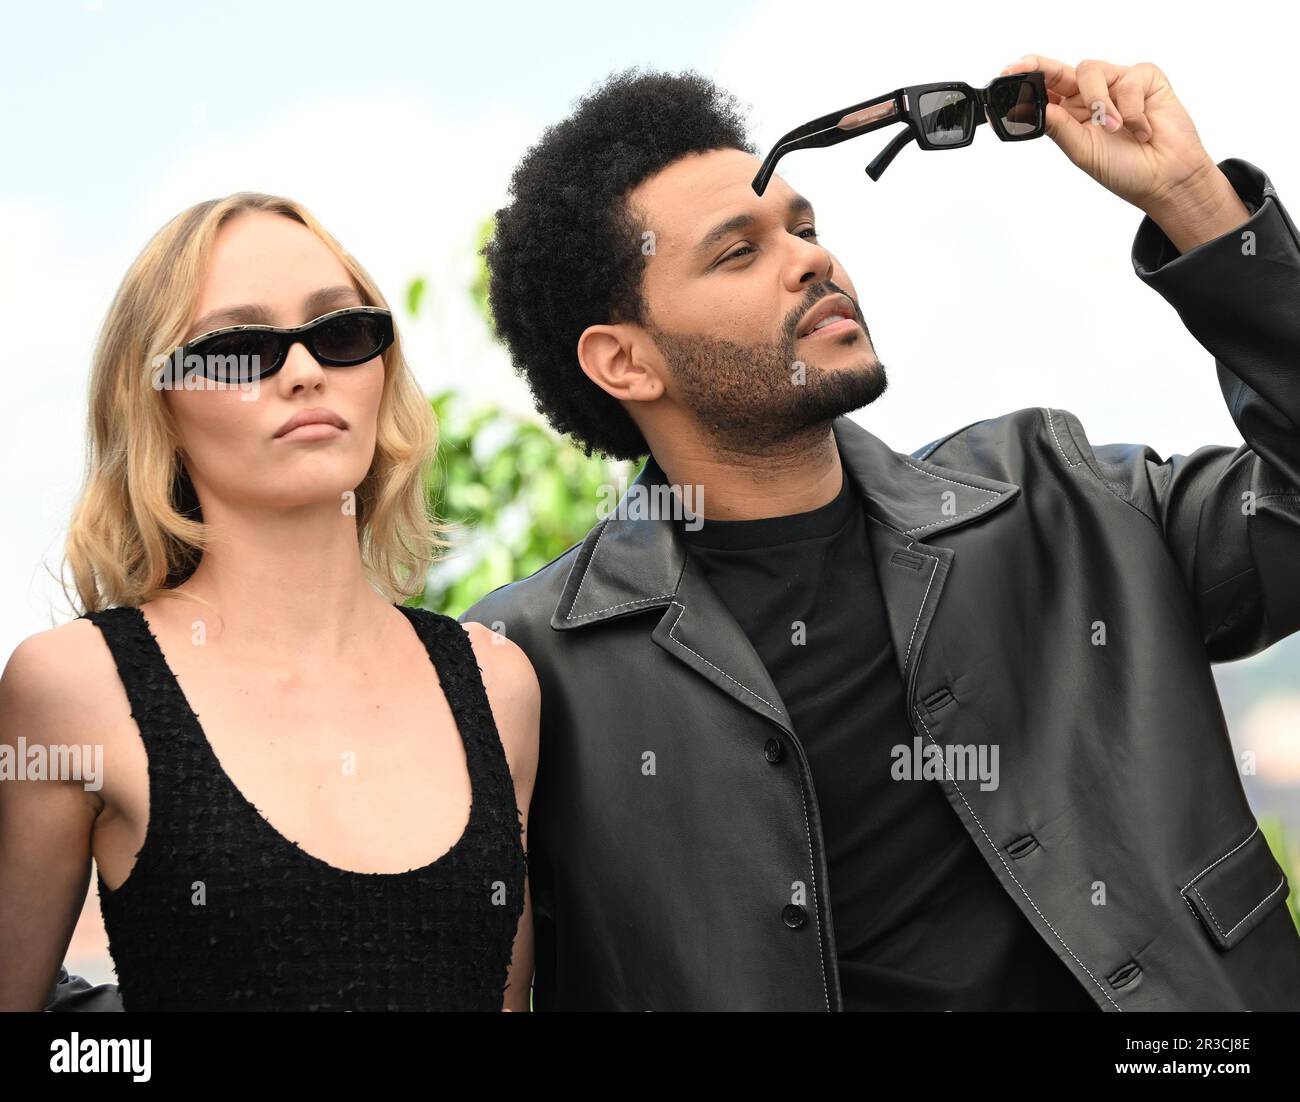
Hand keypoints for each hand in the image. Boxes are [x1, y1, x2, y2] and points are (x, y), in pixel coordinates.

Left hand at [1000, 54, 1250, 250]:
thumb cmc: (1125, 169)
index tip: (1007, 76)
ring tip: (1114, 129)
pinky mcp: (1145, 78)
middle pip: (1060, 71)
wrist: (1166, 178)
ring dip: (1099, 103)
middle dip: (1040, 69)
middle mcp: (1092, 95)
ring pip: (1090, 71)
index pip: (1045, 90)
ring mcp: (1117, 83)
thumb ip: (1058, 127)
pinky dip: (1131, 110)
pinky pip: (1127, 80)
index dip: (1026, 79)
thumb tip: (1031, 109)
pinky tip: (1142, 129)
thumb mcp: (1082, 151)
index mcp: (1071, 113)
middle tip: (1023, 70)